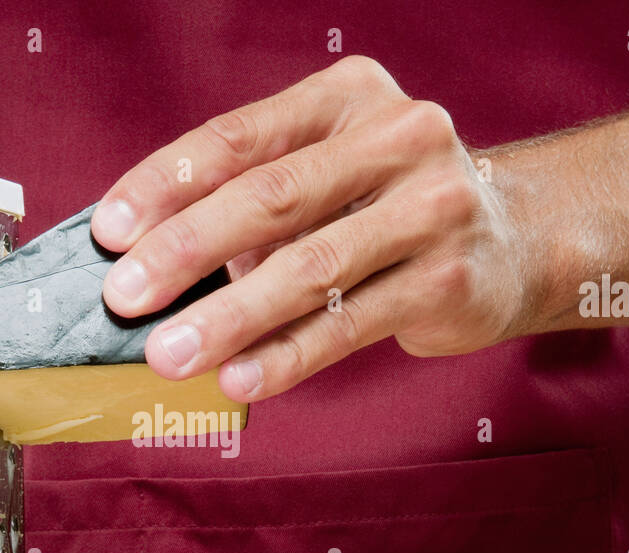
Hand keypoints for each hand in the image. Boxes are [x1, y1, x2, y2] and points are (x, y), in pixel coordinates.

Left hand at [91, 55, 536, 402]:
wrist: (520, 237)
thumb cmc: (391, 206)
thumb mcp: (330, 175)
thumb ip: (257, 205)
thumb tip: (152, 266)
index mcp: (347, 98)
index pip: (239, 137)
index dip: (165, 183)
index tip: (109, 232)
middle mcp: (397, 139)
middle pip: (271, 198)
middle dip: (185, 251)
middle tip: (125, 297)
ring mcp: (431, 208)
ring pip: (308, 268)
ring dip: (227, 316)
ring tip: (169, 354)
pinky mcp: (448, 279)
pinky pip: (348, 324)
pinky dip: (286, 356)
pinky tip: (239, 379)